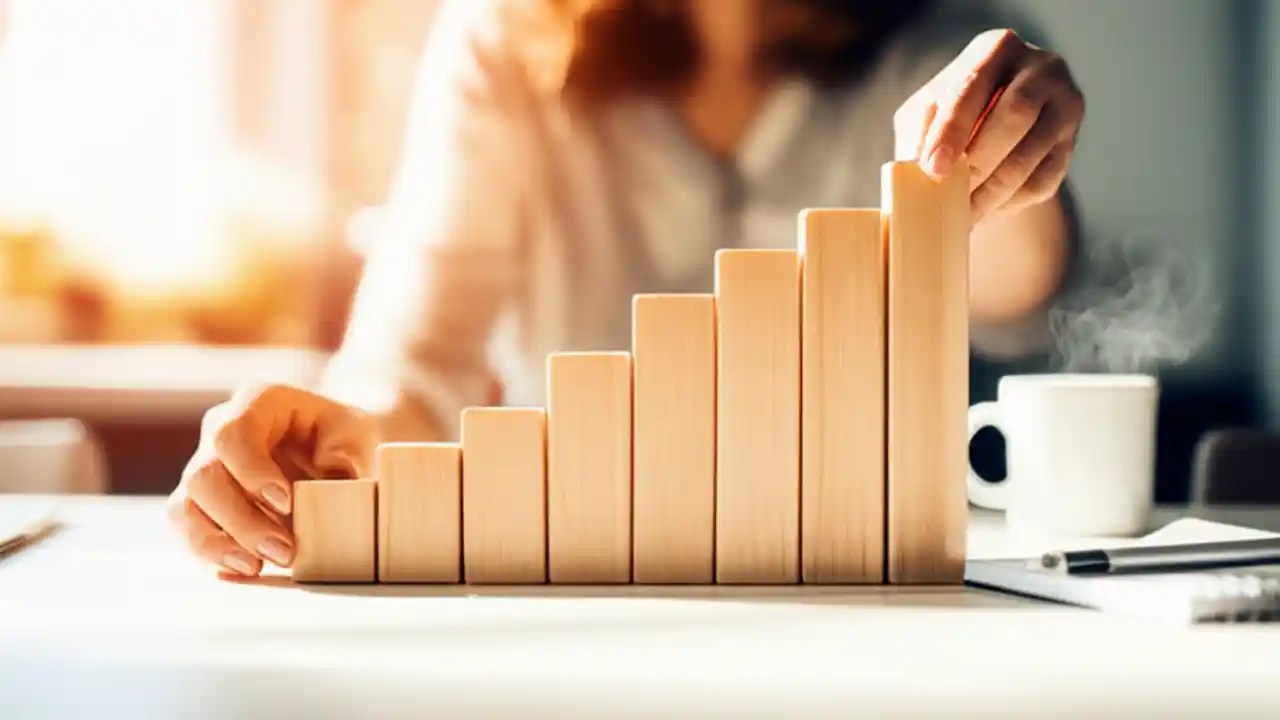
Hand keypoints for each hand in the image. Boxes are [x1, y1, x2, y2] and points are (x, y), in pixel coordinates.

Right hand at [167, 385, 377, 577]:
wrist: (336, 447)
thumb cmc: (344, 436)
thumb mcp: (357, 434)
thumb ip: (343, 454)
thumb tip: (334, 483)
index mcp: (257, 402)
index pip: (234, 433)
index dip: (252, 471)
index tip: (285, 502)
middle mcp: (221, 431)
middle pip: (205, 476)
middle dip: (241, 520)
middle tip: (284, 551)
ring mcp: (206, 467)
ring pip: (185, 507)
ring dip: (217, 543)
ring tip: (256, 567)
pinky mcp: (203, 503)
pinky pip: (190, 530)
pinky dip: (212, 554)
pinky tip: (243, 570)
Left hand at [894, 29, 1083, 223]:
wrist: (995, 123)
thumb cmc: (951, 112)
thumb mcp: (926, 111)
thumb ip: (920, 132)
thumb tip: (914, 169)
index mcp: (997, 48)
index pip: (973, 86)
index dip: (953, 130)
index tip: (934, 168)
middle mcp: (1040, 68)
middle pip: (1016, 114)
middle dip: (979, 161)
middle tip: (950, 196)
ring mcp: (1064, 105)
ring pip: (1032, 154)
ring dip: (993, 191)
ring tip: (962, 215)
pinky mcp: (1070, 143)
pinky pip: (1044, 179)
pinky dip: (1010, 202)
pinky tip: (986, 212)